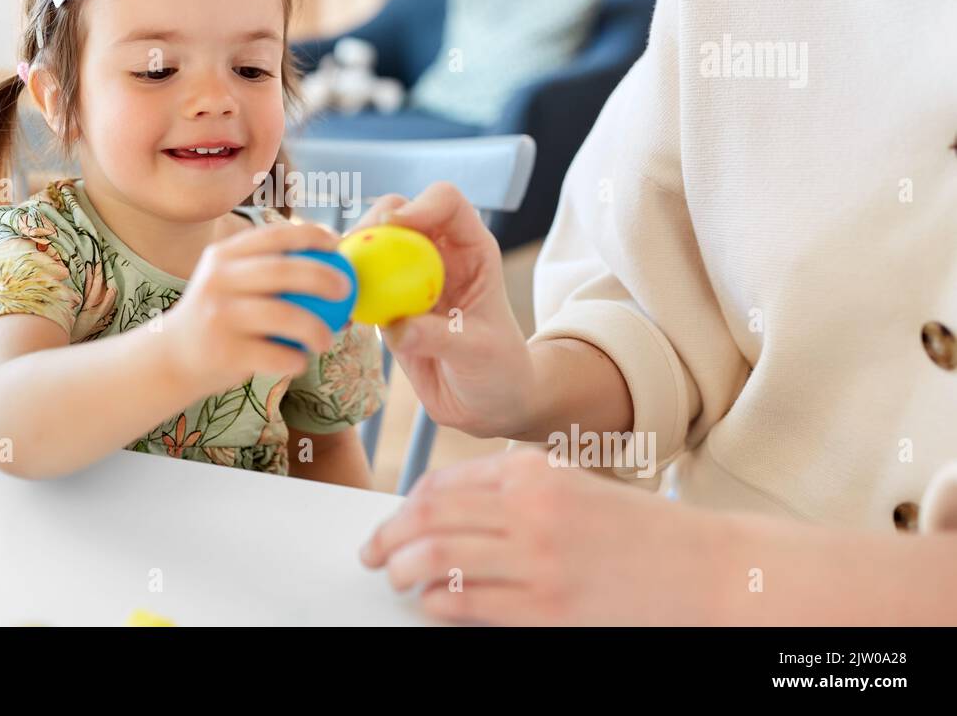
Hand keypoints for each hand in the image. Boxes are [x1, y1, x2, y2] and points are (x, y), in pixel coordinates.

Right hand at [160, 221, 352, 395]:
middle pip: (283, 271)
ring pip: (284, 315)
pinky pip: (275, 354)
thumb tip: (334, 265)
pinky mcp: (224, 350)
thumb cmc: (220, 316)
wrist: (173, 356)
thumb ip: (268, 269)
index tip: (337, 246)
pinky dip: (294, 359)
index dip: (312, 235)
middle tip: (346, 291)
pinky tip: (300, 361)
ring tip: (327, 340)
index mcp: (224, 255)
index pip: (275, 236)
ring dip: (316, 329)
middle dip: (324, 277)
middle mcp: (219, 280)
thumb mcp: (230, 282)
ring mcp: (220, 315)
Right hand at [350, 182, 532, 438]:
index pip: (446, 203)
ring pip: (369, 246)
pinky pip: (357, 287)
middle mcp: (436, 253)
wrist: (483, 403)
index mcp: (471, 248)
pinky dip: (343, 293)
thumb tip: (398, 326)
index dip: (419, 205)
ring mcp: (407, 277)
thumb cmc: (498, 371)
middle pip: (395, 213)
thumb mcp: (480, 353)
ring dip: (350, 259)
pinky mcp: (385, 303)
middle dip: (370, 224)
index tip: (394, 227)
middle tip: (351, 255)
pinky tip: (341, 316)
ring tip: (340, 289)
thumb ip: (442, 337)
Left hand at [358, 448, 730, 624]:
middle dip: (386, 537)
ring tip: (395, 580)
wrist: (709, 572)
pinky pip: (465, 604)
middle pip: (426, 518)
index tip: (387, 524)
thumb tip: (440, 511)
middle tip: (371, 554)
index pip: (440, 484)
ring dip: (402, 571)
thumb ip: (510, 491)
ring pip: (434, 559)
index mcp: (533, 471)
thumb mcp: (572, 488)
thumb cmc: (638, 533)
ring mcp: (536, 560)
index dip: (402, 507)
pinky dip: (436, 604)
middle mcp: (528, 508)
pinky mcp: (545, 609)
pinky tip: (432, 605)